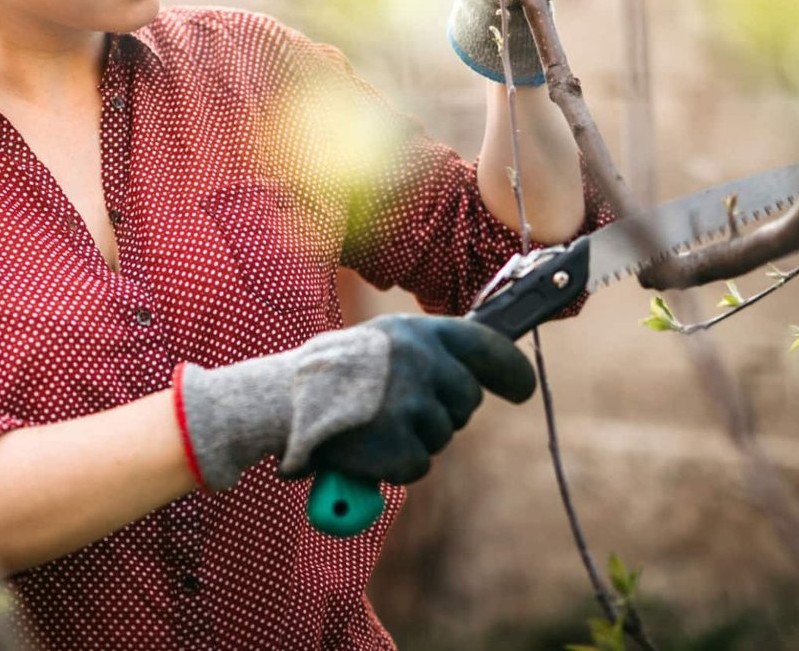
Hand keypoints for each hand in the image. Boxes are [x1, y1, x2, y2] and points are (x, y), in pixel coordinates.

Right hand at [177, 315, 534, 489]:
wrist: (276, 402)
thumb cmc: (324, 375)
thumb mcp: (376, 344)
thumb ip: (422, 353)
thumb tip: (471, 378)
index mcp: (417, 332)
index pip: (485, 346)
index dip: (510, 371)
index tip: (523, 389)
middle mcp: (422, 361)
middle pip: (466, 401)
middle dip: (443, 413)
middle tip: (398, 411)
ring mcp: (411, 402)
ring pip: (441, 436)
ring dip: (413, 439)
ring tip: (370, 424)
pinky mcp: (397, 441)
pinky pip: (417, 465)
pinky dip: (393, 466)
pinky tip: (365, 447)